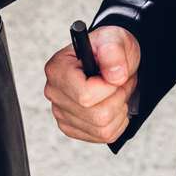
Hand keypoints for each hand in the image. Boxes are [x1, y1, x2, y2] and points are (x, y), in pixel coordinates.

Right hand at [44, 25, 140, 143]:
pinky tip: (112, 104)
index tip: (117, 76)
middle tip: (121, 82)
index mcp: (58, 68)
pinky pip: (103, 136)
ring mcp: (61, 112)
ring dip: (119, 111)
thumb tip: (114, 77)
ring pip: (102, 128)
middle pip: (96, 115)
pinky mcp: (71, 127)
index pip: (85, 96)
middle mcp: (54, 92)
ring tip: (117, 92)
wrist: (110, 59)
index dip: (109, 89)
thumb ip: (113, 52)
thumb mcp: (114, 39)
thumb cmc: (108, 48)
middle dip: (118, 99)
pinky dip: (116, 122)